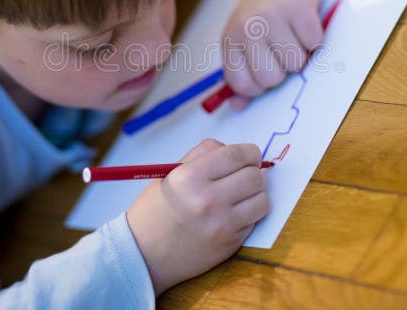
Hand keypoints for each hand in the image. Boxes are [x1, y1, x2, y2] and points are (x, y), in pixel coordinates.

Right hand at [126, 139, 269, 294]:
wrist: (144, 253)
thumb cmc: (157, 209)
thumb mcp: (171, 174)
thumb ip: (204, 157)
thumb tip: (241, 153)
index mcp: (189, 177)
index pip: (236, 154)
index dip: (249, 152)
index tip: (249, 156)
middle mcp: (207, 200)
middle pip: (254, 176)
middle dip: (253, 172)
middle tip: (243, 176)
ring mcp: (221, 224)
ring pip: (262, 199)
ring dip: (254, 195)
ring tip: (239, 196)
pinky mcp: (229, 243)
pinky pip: (255, 220)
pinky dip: (249, 215)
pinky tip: (231, 215)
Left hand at [222, 0, 323, 108]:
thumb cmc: (261, 18)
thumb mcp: (242, 43)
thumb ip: (241, 75)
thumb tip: (238, 107)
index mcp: (230, 40)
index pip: (242, 84)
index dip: (258, 87)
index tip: (265, 72)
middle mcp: (248, 28)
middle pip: (271, 78)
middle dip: (282, 72)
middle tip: (281, 52)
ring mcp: (272, 17)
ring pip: (296, 64)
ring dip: (301, 56)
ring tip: (292, 37)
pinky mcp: (298, 7)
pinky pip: (315, 44)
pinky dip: (315, 40)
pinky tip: (304, 27)